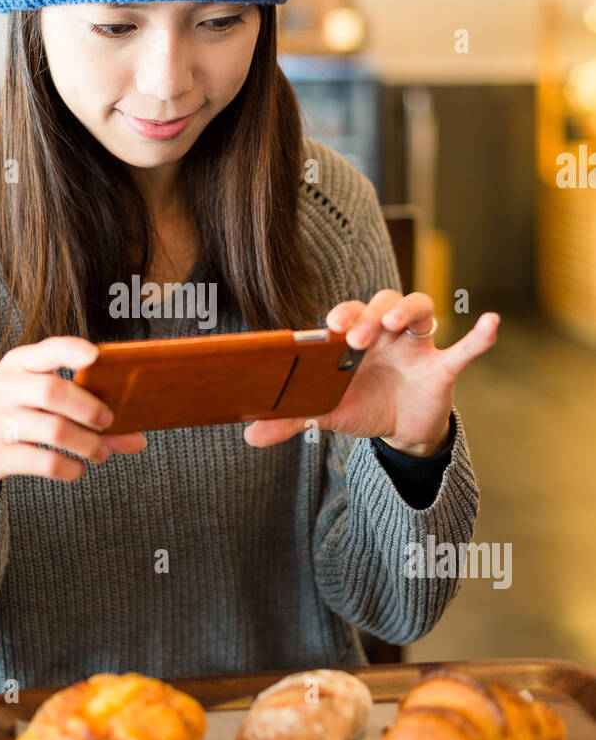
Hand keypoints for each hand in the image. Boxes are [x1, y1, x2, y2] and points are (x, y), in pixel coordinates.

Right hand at [0, 336, 146, 486]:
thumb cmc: (10, 411)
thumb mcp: (33, 398)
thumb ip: (82, 410)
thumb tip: (137, 439)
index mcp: (18, 363)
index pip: (46, 350)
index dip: (71, 351)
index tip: (95, 356)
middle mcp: (5, 387)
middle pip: (53, 392)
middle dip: (89, 408)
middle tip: (109, 422)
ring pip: (54, 430)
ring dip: (88, 444)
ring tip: (100, 453)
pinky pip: (44, 462)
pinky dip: (69, 468)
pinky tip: (77, 468)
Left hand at [243, 292, 499, 454]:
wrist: (400, 432)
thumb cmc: (362, 407)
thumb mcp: (326, 414)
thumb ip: (290, 419)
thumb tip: (248, 436)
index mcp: (354, 338)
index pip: (349, 314)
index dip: (342, 314)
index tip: (330, 325)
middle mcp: (385, 334)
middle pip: (382, 303)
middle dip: (369, 313)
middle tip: (356, 336)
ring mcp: (416, 348)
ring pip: (419, 310)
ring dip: (406, 311)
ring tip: (394, 324)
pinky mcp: (442, 369)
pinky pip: (464, 349)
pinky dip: (479, 336)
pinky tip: (490, 322)